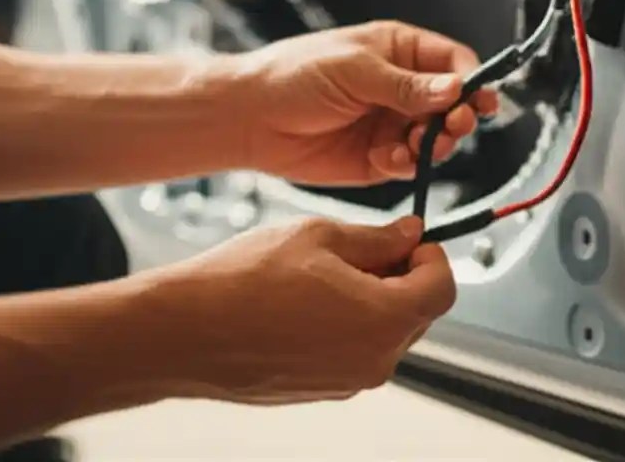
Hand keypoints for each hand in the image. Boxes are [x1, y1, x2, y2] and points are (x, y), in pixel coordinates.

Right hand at [144, 216, 453, 403]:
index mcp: (385, 319)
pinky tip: (304, 303)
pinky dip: (346, 325)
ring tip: (323, 274)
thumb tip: (412, 233)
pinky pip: (354, 352)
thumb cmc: (245, 280)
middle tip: (360, 250)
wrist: (181, 333)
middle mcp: (375, 360)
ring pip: (385, 333)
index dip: (431, 257)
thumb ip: (378, 239)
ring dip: (372, 300)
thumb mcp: (320, 236)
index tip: (407, 240)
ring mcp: (348, 382)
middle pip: (418, 312)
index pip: (443, 287)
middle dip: (401, 277)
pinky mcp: (323, 391)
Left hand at [231, 21, 498, 185]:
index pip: (454, 63)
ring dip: (433, 144)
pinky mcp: (378, 157)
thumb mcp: (355, 70)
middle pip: (454, 104)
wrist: (249, 118)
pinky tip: (385, 159)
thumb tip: (456, 88)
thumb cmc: (293, 75)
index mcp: (400, 51)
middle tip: (453, 127)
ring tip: (415, 146)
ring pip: (436, 138)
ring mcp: (391, 123)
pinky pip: (409, 164)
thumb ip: (407, 84)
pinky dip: (405, 165)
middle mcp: (402, 88)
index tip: (480, 100)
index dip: (473, 81)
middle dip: (458, 118)